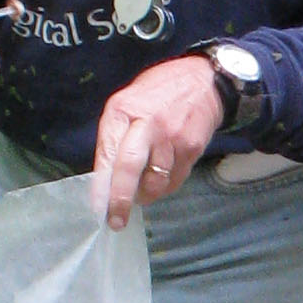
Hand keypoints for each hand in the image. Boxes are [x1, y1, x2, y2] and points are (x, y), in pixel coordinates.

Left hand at [93, 55, 223, 229]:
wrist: (205, 81)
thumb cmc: (158, 93)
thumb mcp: (127, 102)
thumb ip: (115, 135)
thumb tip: (104, 177)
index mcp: (123, 110)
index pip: (107, 153)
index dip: (101, 185)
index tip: (97, 207)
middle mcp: (147, 124)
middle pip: (129, 168)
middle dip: (120, 199)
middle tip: (116, 220)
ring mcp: (172, 138)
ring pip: (155, 183)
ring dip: (145, 195)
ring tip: (141, 192)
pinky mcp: (192, 149)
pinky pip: (174, 180)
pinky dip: (164, 187)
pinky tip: (160, 178)